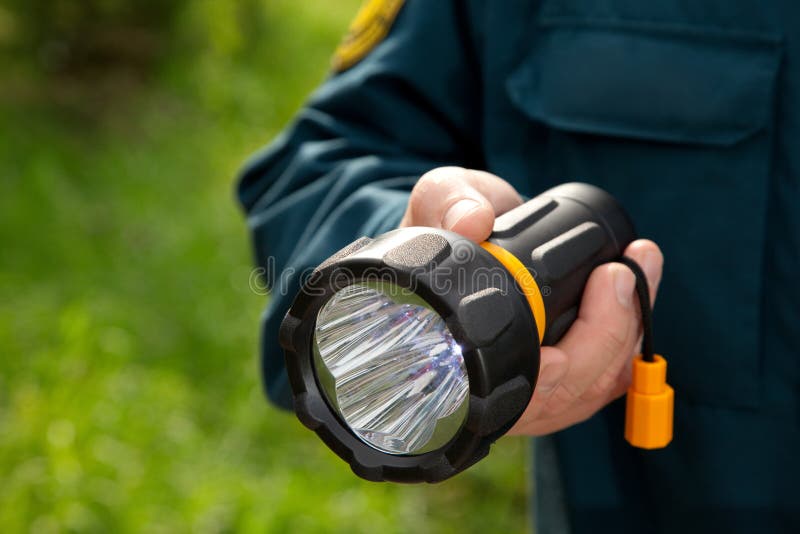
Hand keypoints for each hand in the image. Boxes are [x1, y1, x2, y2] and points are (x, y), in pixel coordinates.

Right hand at [400, 166, 663, 435]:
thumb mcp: (436, 200)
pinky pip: (608, 377)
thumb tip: (472, 223)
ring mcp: (534, 386)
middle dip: (605, 336)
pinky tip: (641, 287)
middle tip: (619, 272)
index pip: (499, 392)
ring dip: (627, 330)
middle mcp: (496, 383)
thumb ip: (446, 202)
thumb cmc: (447, 224)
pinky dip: (631, 335)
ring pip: (592, 388)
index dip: (539, 385)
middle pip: (564, 394)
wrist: (471, 230)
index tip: (559, 360)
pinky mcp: (568, 374)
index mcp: (457, 353)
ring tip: (641, 261)